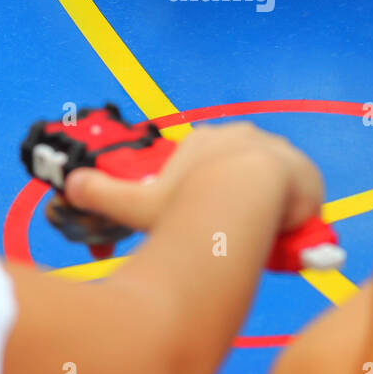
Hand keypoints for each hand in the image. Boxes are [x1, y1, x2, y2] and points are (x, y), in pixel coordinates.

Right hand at [63, 123, 323, 234]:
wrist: (243, 193)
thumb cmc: (189, 201)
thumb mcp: (142, 203)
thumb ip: (105, 196)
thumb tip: (69, 186)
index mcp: (204, 142)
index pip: (209, 168)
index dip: (209, 195)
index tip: (209, 217)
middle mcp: (241, 137)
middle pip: (242, 175)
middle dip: (240, 202)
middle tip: (233, 232)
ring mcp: (274, 149)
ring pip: (273, 186)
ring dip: (268, 209)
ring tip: (257, 236)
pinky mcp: (303, 168)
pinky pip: (302, 197)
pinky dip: (294, 215)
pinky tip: (282, 232)